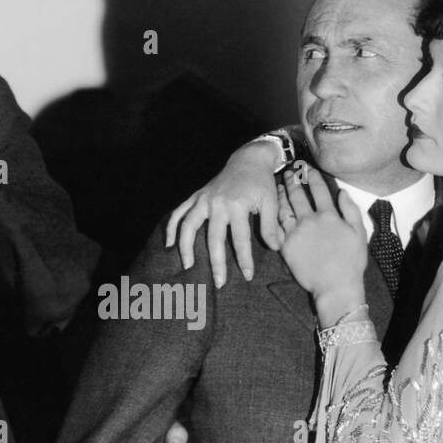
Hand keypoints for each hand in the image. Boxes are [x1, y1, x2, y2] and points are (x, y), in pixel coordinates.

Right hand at [165, 138, 285, 285]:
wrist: (248, 159)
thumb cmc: (261, 182)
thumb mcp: (271, 202)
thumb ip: (271, 226)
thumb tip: (274, 248)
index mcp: (237, 205)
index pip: (240, 239)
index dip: (244, 259)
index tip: (247, 276)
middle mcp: (217, 203)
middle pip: (213, 238)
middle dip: (216, 262)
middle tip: (219, 283)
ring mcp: (203, 199)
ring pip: (189, 226)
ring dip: (186, 247)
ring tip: (188, 267)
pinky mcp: (196, 196)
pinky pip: (179, 212)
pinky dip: (171, 227)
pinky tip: (169, 244)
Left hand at [277, 169, 367, 325]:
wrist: (335, 286)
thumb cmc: (351, 262)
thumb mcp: (359, 233)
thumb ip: (351, 210)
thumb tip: (342, 192)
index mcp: (329, 215)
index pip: (319, 190)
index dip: (312, 176)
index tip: (308, 168)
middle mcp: (310, 220)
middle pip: (298, 195)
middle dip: (293, 180)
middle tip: (289, 171)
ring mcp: (296, 233)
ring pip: (284, 208)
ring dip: (281, 194)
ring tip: (279, 185)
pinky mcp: (285, 246)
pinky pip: (276, 226)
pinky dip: (273, 214)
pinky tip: (271, 208)